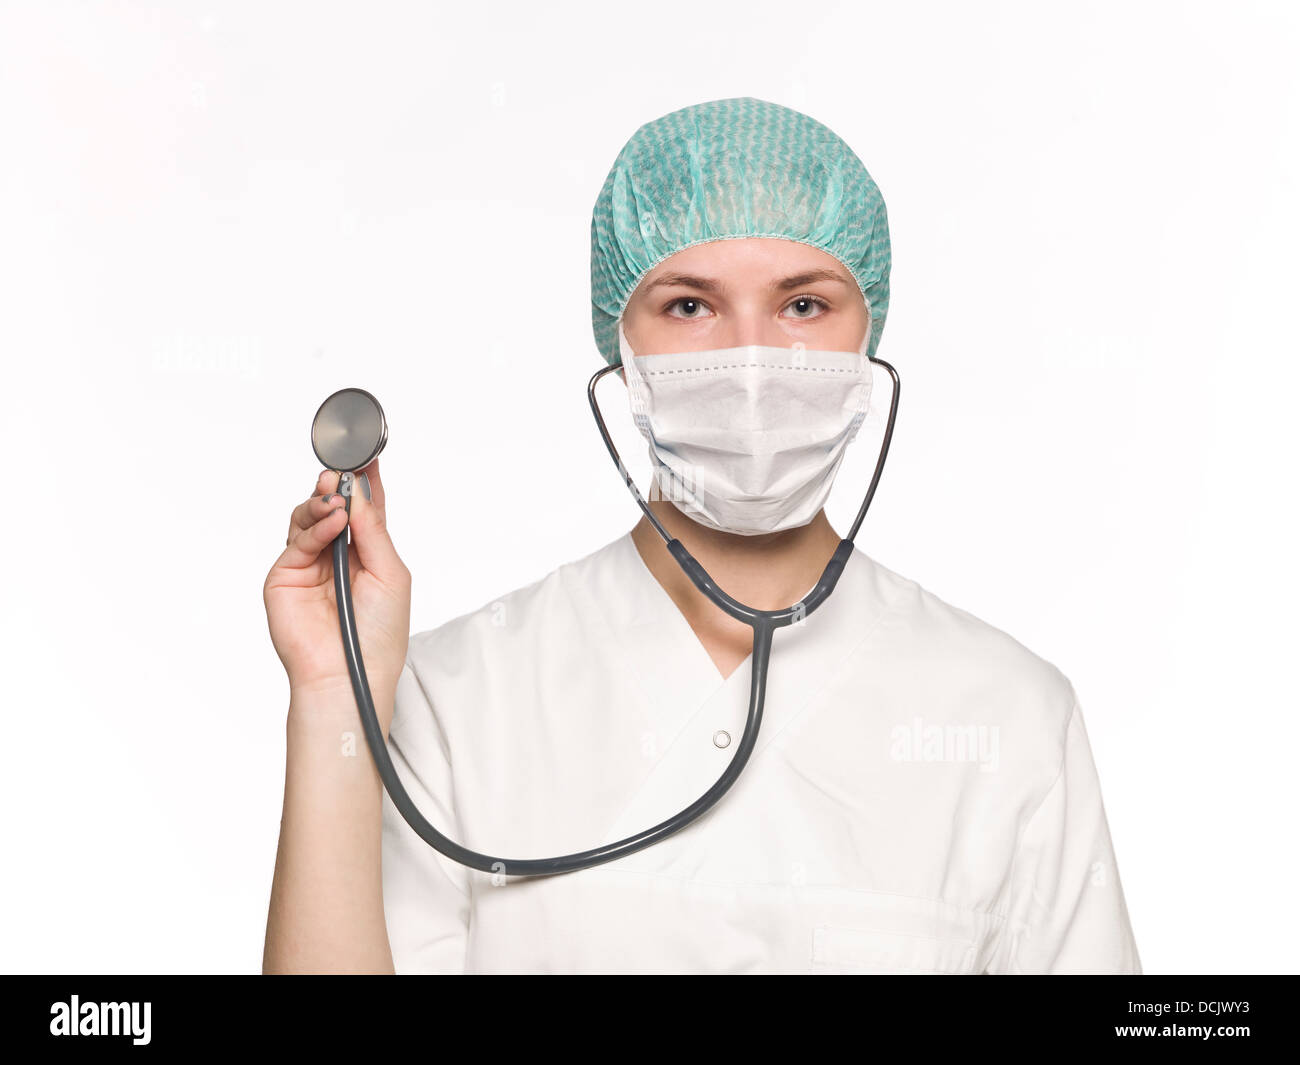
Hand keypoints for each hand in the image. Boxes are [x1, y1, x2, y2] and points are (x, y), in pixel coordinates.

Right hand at [263, 458, 410, 734]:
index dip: (365, 484)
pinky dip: (316, 526)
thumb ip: (374, 532)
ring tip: (338, 500)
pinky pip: (298, 540)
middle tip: (345, 470)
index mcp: (368, 555)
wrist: (349, 673)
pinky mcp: (285, 575)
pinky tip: (333, 521)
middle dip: (339, 486)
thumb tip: (360, 492)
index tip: (368, 457)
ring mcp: (309, 565)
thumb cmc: (379, 634)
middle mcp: (337, 556)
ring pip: (309, 517)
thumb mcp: (391, 575)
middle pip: (332, 507)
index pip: (365, 510)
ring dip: (324, 502)